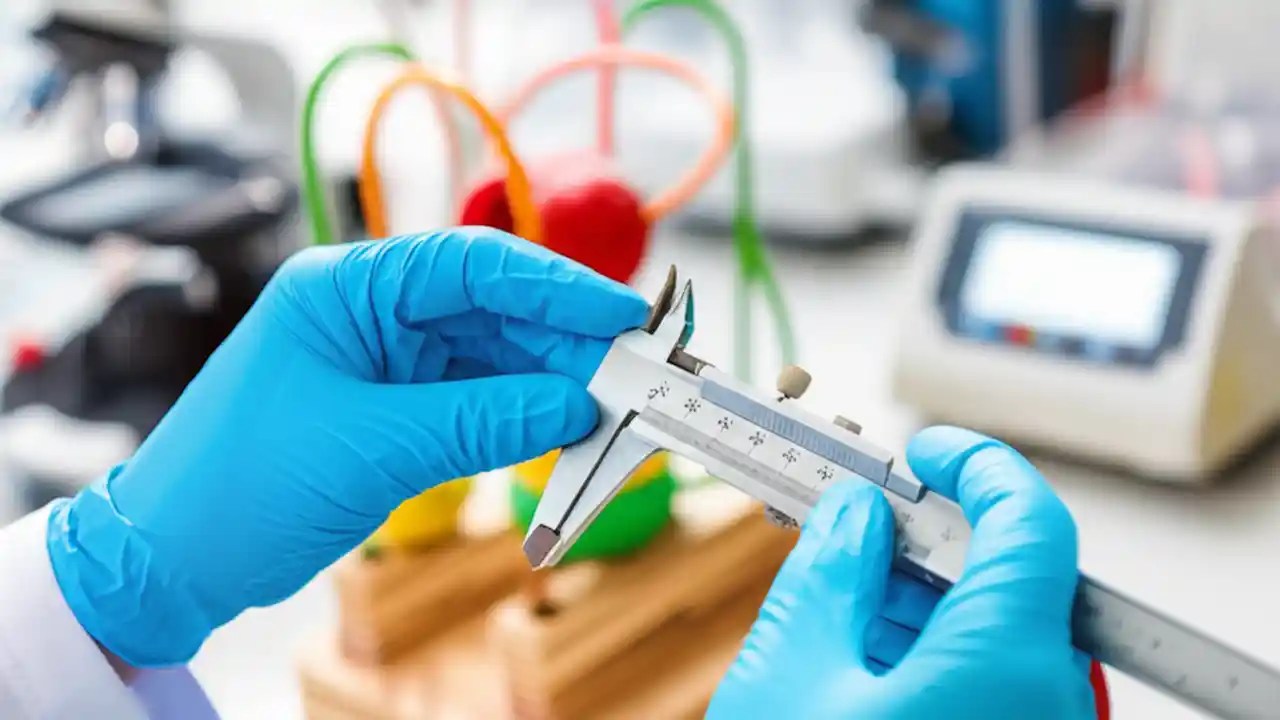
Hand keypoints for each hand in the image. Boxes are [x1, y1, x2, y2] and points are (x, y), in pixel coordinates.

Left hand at [45, 229, 647, 666]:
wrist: (177, 557)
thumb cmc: (242, 482)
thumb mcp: (372, 446)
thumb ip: (480, 421)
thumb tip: (576, 405)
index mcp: (347, 286)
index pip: (469, 266)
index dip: (554, 284)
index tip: (620, 312)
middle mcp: (373, 310)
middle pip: (493, 310)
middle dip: (563, 342)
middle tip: (633, 375)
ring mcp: (388, 359)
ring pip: (494, 356)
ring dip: (550, 383)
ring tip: (609, 409)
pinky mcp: (400, 406)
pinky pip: (479, 399)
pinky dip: (521, 416)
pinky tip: (563, 430)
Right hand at [708, 426, 1095, 718]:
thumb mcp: (792, 676)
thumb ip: (827, 574)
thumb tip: (854, 513)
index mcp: (1005, 663)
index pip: (1028, 521)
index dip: (975, 466)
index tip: (924, 453)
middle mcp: (1049, 698)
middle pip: (1010, 575)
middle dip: (928, 542)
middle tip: (859, 528)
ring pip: (1000, 631)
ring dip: (925, 603)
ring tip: (846, 610)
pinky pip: (997, 680)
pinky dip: (938, 654)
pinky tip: (870, 661)